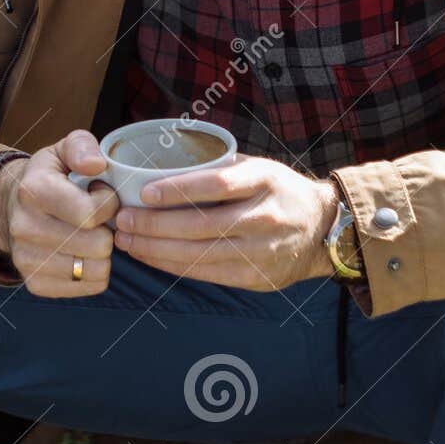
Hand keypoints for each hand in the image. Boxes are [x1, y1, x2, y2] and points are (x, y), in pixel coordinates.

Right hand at [0, 130, 119, 296]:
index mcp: (33, 190)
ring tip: (89, 234)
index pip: (91, 213)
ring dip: (103, 252)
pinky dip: (95, 272)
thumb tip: (96, 165)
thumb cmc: (50, 177)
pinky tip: (82, 252)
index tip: (101, 193)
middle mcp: (24, 228)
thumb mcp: (63, 150)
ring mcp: (26, 260)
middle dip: (108, 230)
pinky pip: (90, 287)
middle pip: (98, 245)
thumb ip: (82, 147)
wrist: (13, 207)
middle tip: (96, 218)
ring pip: (97, 270)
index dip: (109, 203)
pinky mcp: (35, 283)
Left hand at [112, 155, 338, 290]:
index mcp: (264, 180)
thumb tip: (161, 165)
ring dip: (156, 249)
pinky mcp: (255, 278)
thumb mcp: (257, 167)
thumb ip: (218, 168)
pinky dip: (173, 266)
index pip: (219, 185)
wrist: (322, 229)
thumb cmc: (277, 191)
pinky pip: (206, 273)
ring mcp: (262, 251)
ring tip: (127, 240)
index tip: (144, 192)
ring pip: (199, 255)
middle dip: (155, 225)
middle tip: (122, 219)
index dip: (179, 189)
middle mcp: (265, 217)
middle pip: (202, 225)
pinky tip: (150, 257)